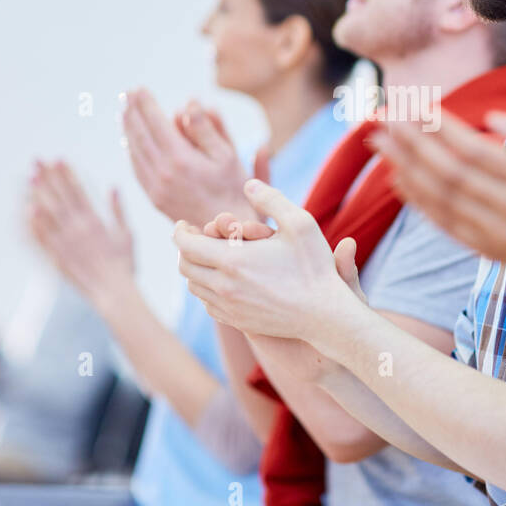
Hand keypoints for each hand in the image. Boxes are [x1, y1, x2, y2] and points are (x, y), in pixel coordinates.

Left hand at [27, 160, 135, 304]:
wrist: (112, 291)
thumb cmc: (124, 264)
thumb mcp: (127, 234)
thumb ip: (118, 210)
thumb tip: (112, 187)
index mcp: (95, 221)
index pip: (78, 191)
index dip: (67, 174)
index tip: (59, 158)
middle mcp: (78, 228)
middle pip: (60, 196)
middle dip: (48, 177)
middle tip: (37, 160)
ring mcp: (65, 241)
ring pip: (49, 212)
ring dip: (38, 193)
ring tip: (30, 177)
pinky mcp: (57, 256)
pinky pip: (43, 236)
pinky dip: (36, 222)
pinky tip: (28, 209)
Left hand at [121, 89, 253, 225]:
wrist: (226, 232)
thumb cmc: (233, 190)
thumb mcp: (227, 155)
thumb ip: (205, 128)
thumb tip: (188, 102)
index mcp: (180, 159)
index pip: (156, 123)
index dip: (146, 104)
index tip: (139, 88)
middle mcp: (162, 173)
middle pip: (139, 136)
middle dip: (131, 112)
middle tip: (125, 94)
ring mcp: (155, 188)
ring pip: (134, 153)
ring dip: (127, 130)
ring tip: (124, 112)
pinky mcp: (154, 199)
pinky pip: (136, 169)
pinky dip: (131, 151)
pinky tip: (131, 142)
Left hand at [174, 180, 366, 340]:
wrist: (325, 315)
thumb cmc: (315, 267)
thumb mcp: (299, 223)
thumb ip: (271, 199)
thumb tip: (247, 184)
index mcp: (232, 260)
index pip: (186, 244)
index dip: (180, 231)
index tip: (185, 223)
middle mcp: (224, 287)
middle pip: (185, 266)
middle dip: (185, 249)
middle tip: (195, 237)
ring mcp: (229, 308)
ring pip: (194, 287)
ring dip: (195, 269)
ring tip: (208, 256)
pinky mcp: (238, 321)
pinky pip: (208, 305)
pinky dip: (207, 289)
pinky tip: (221, 279)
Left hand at [369, 54, 505, 290]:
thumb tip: (493, 117)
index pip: (477, 153)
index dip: (443, 131)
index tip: (418, 108)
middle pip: (449, 174)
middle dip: (413, 144)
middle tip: (385, 118)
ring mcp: (493, 235)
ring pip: (440, 200)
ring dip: (406, 168)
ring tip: (379, 142)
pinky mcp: (483, 249)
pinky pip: (442, 224)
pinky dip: (418, 201)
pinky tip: (398, 178)